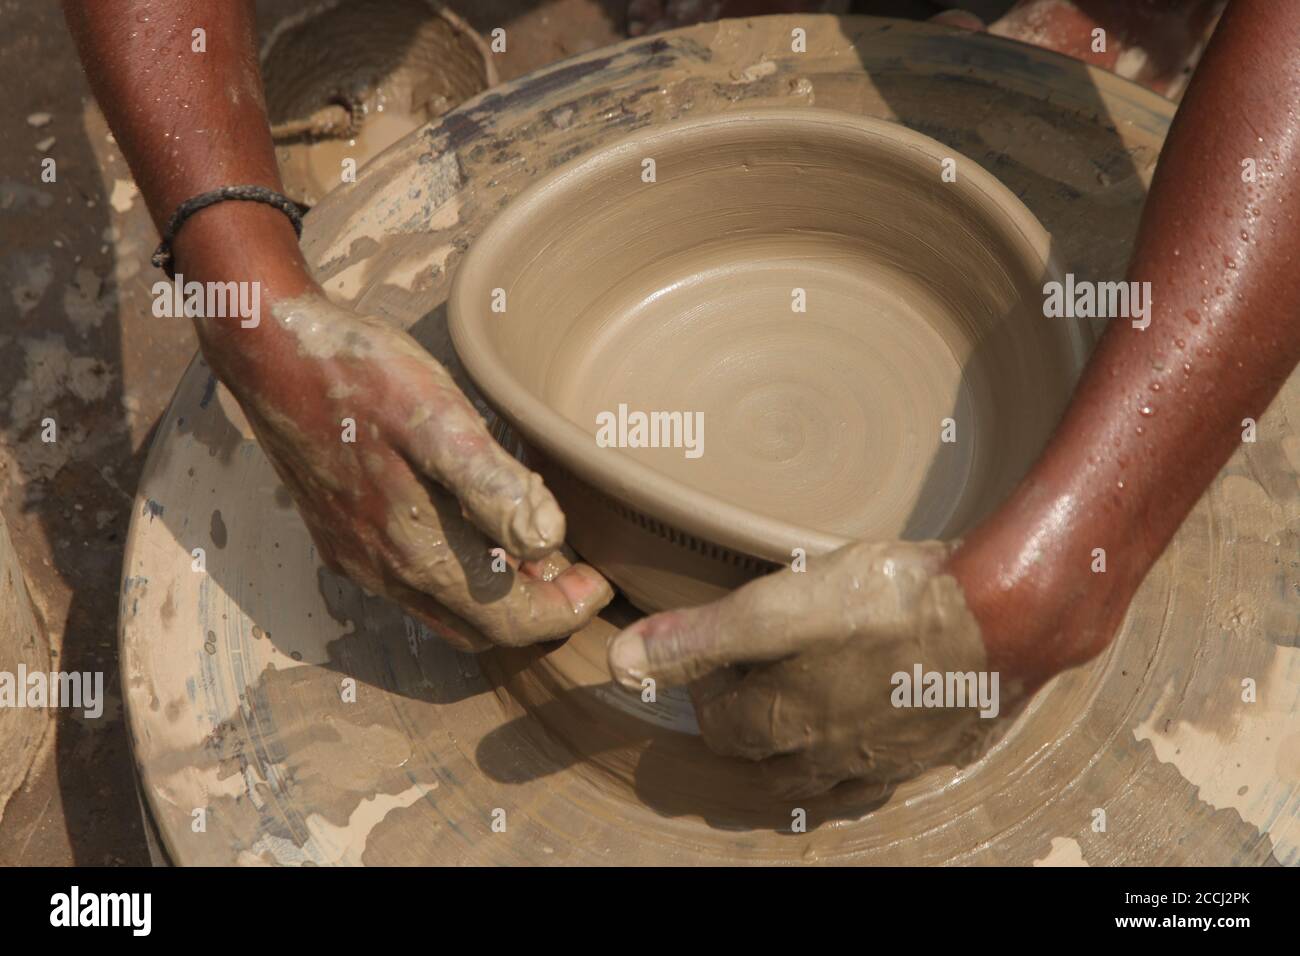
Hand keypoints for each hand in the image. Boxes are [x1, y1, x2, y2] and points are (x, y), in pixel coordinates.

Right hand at [209, 289, 612, 650]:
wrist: (270, 350)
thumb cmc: (361, 376)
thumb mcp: (439, 420)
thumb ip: (494, 486)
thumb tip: (547, 540)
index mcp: (418, 554)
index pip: (511, 623)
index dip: (565, 612)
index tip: (601, 583)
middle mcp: (385, 573)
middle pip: (479, 629)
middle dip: (535, 612)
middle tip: (576, 572)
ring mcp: (356, 557)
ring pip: (442, 610)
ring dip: (494, 596)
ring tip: (534, 552)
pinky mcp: (338, 535)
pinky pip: (409, 584)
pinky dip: (455, 576)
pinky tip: (471, 528)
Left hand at [607, 540, 1029, 796]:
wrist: (1004, 617)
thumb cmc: (887, 605)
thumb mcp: (777, 607)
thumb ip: (700, 638)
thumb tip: (624, 664)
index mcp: (783, 725)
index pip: (718, 724)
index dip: (706, 687)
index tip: (713, 653)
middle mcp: (828, 757)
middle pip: (766, 759)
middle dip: (745, 728)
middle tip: (745, 683)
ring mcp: (883, 760)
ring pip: (821, 775)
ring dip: (796, 754)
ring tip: (793, 719)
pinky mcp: (930, 749)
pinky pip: (879, 770)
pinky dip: (856, 758)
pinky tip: (866, 735)